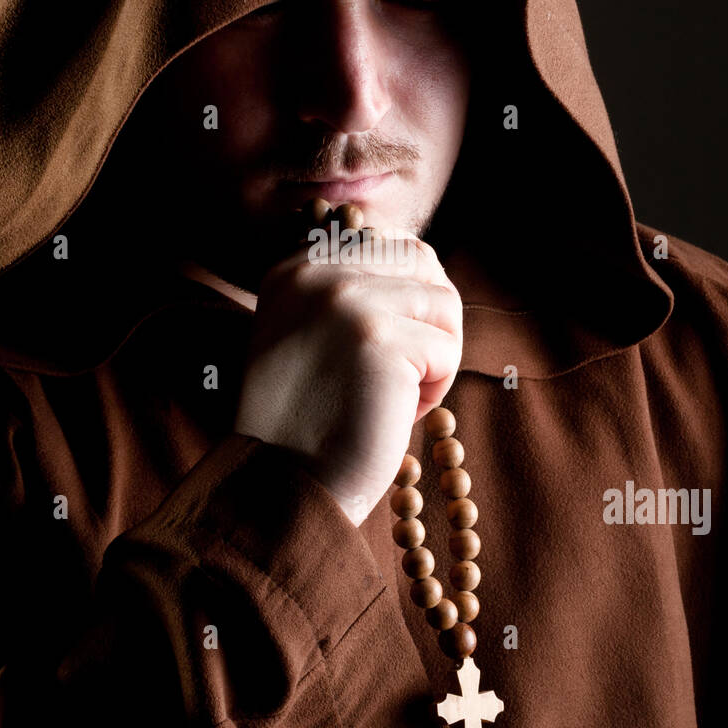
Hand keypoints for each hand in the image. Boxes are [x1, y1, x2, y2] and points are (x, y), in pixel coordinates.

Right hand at [234, 209, 462, 525]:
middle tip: (409, 371)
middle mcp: (316, 273)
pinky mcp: (380, 338)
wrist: (281, 485)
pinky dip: (436, 389)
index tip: (391, 346)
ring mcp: (347, 301)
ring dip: (437, 356)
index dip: (410, 293)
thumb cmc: (307, 421)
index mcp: (294, 269)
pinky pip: (447, 349)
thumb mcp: (310, 334)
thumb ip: (349, 292)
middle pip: (422, 261)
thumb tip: (424, 264)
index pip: (388, 242)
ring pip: (443, 303)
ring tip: (399, 397)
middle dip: (431, 318)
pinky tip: (396, 415)